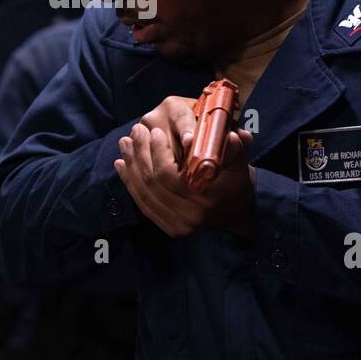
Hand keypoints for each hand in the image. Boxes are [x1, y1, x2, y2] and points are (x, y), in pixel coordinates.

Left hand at [114, 119, 255, 238]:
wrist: (237, 212)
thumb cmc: (235, 181)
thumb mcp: (238, 162)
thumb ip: (234, 149)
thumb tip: (230, 135)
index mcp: (202, 199)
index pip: (168, 175)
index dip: (157, 152)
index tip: (154, 132)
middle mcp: (187, 217)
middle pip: (152, 183)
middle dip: (140, 154)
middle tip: (134, 131)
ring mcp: (176, 226)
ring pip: (143, 193)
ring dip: (131, 166)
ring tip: (125, 144)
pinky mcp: (168, 228)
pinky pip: (143, 204)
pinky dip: (129, 183)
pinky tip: (121, 165)